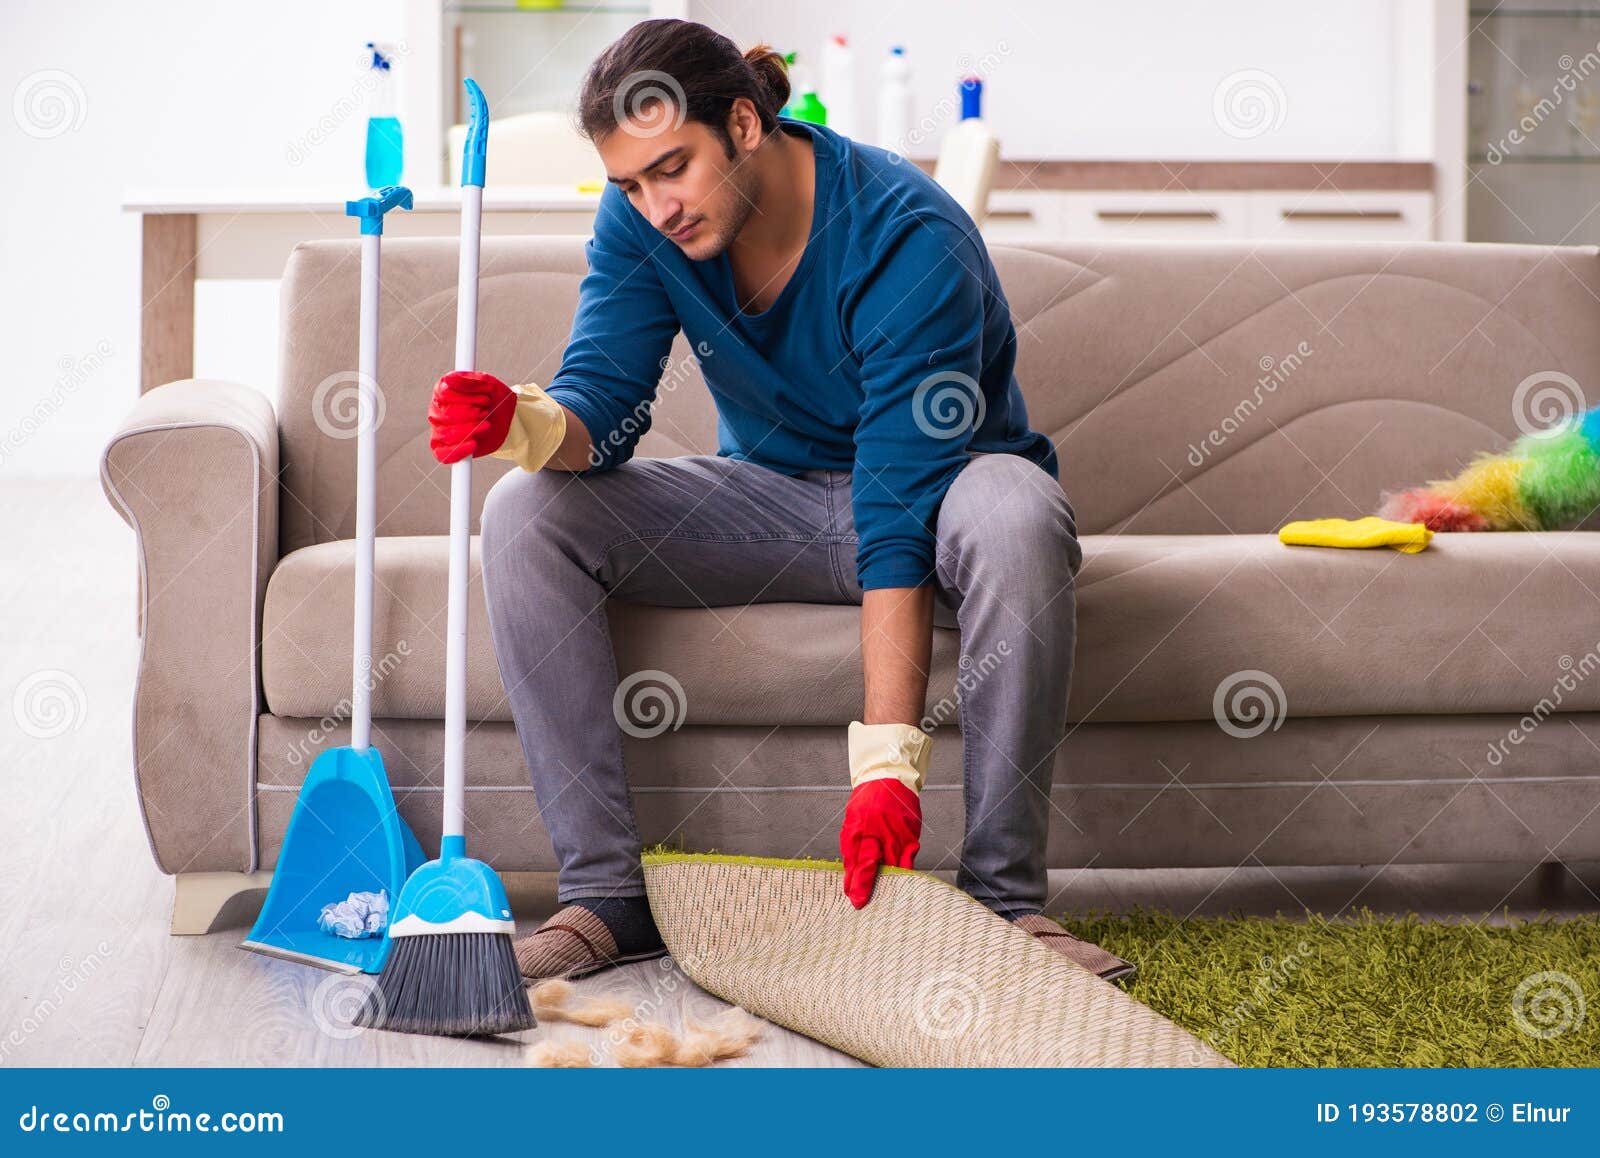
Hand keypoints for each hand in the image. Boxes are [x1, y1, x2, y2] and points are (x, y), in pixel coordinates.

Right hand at [428, 370, 514, 463]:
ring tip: (486, 425)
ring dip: (471, 430)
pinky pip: (444, 455)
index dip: (466, 397)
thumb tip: (448, 379)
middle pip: (446, 415)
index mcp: (442, 392)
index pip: (445, 394)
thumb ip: (468, 381)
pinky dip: (459, 451)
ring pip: (447, 434)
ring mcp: (440, 430)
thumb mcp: (487, 385)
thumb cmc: (494, 399)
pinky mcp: (448, 448)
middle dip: (471, 414)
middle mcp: (437, 412)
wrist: (509, 418)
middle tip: (485, 411)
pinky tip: (473, 444)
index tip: (485, 399)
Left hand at [840, 778, 920, 907]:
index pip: (863, 866)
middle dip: (878, 888)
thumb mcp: (851, 827)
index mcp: (863, 832)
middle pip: (884, 871)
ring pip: (899, 869)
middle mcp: (885, 835)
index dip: (860, 887)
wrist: (888, 780)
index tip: (858, 903)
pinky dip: (903, 871)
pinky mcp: (914, 836)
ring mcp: (902, 835)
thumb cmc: (866, 805)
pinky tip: (897, 876)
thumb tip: (849, 886)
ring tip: (885, 894)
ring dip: (892, 882)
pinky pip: (910, 861)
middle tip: (873, 903)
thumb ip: (851, 857)